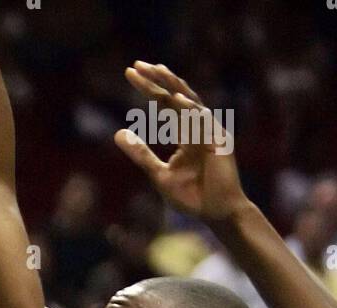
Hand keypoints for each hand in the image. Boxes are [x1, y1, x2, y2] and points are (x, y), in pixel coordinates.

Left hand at [113, 62, 248, 224]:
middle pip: (175, 96)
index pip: (164, 103)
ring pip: (189, 102)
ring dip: (172, 86)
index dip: (148, 88)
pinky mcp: (218, 141)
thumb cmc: (191, 196)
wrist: (216, 213)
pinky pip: (202, 122)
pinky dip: (190, 110)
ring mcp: (209, 131)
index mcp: (185, 132)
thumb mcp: (158, 174)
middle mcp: (197, 126)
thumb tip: (117, 133)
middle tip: (137, 65)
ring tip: (157, 70)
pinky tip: (176, 100)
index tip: (130, 73)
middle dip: (157, 80)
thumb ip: (141, 153)